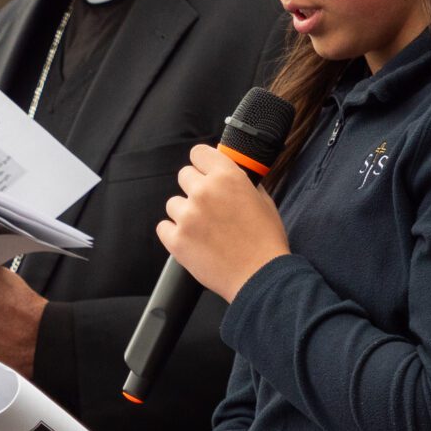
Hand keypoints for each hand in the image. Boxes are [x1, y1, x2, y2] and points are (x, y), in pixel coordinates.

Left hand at [156, 146, 289, 302]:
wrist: (260, 277)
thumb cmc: (266, 241)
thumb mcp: (263, 200)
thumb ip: (242, 181)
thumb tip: (229, 170)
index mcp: (227, 177)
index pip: (198, 153)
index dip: (202, 164)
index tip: (205, 172)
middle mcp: (204, 192)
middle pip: (184, 175)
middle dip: (195, 188)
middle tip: (209, 207)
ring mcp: (187, 216)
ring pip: (173, 203)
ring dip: (185, 213)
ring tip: (205, 229)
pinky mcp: (176, 240)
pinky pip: (164, 227)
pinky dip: (174, 233)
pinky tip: (193, 241)